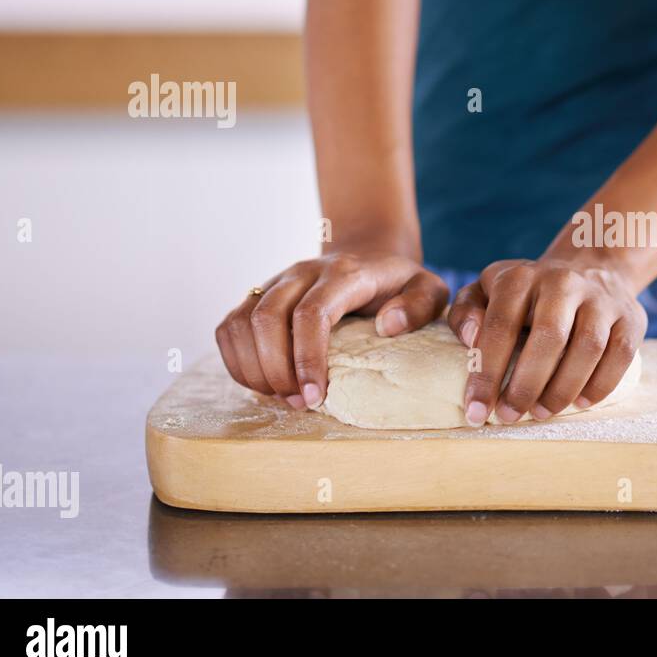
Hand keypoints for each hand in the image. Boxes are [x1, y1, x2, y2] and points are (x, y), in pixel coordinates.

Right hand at [215, 247, 447, 408]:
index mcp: (343, 274)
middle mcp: (301, 273)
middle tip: (300, 403)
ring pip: (240, 323)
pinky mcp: (256, 296)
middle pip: (267, 319)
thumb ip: (420, 305)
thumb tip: (388, 326)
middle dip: (276, 370)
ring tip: (283, 398)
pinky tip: (264, 385)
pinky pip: (228, 328)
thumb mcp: (428, 288)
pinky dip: (237, 362)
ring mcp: (274, 283)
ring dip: (254, 370)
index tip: (315, 396)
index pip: (311, 313)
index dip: (307, 358)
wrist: (367, 253)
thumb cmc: (398, 282)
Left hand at [447, 258, 646, 425]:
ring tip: (541, 412)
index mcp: (522, 277)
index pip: (501, 325)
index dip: (486, 372)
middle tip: (510, 415)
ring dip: (563, 389)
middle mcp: (563, 282)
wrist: (591, 267)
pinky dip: (601, 385)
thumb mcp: (489, 290)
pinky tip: (580, 403)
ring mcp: (601, 299)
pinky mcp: (631, 317)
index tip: (476, 409)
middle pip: (549, 337)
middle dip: (526, 385)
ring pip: (588, 347)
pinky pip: (621, 355)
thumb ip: (466, 311)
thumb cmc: (529, 294)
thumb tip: (470, 339)